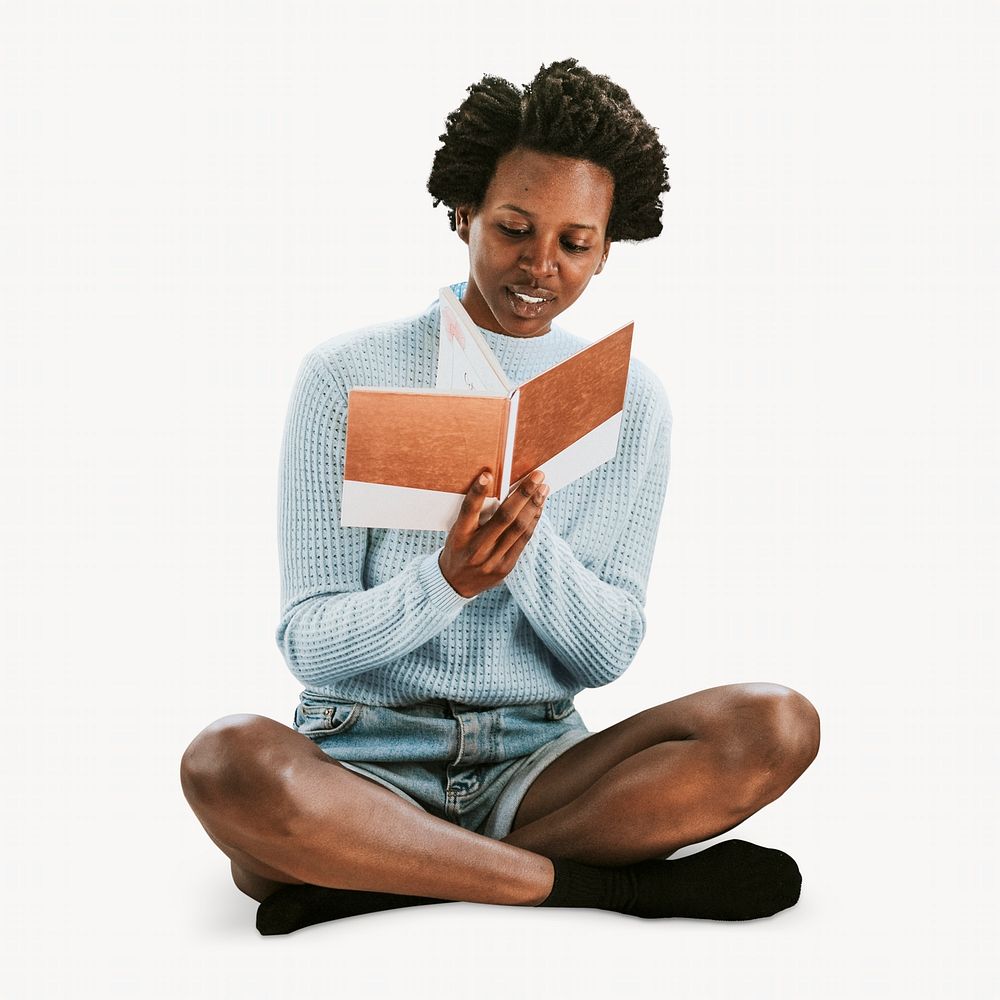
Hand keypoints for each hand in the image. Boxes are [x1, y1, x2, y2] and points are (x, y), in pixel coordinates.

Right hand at [438, 468, 548, 598]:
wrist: (455, 584)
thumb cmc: (458, 549)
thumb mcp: (457, 531)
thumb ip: (473, 515)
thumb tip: (498, 487)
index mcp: (460, 536)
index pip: (468, 511)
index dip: (477, 493)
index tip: (487, 475)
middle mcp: (476, 548)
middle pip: (504, 518)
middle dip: (523, 494)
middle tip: (537, 476)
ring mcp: (492, 560)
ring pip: (518, 528)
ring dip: (534, 505)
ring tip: (543, 489)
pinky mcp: (506, 567)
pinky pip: (524, 540)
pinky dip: (533, 521)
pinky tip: (539, 508)